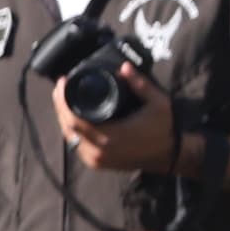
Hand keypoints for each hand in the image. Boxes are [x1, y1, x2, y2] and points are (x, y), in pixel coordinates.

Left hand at [53, 66, 180, 174]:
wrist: (168, 156)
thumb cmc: (163, 129)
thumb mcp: (158, 103)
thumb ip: (141, 84)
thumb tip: (124, 66)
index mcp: (110, 136)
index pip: (74, 119)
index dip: (63, 100)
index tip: (63, 82)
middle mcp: (99, 151)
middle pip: (67, 127)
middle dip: (60, 106)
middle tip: (61, 87)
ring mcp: (96, 160)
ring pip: (69, 138)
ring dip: (64, 118)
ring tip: (64, 99)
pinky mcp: (97, 164)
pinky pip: (76, 146)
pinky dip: (72, 131)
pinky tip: (72, 117)